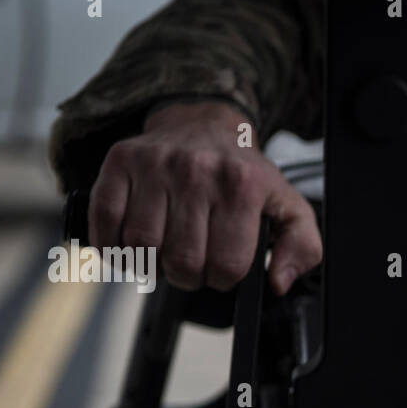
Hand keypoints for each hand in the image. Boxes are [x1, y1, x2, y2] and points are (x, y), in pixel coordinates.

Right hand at [87, 99, 321, 293]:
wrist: (206, 124)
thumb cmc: (244, 175)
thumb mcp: (289, 208)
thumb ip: (301, 249)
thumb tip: (278, 282)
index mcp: (242, 186)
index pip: (227, 265)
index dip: (224, 278)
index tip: (222, 268)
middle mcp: (198, 171)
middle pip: (182, 262)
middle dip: (188, 276)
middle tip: (192, 262)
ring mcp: (156, 164)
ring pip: (141, 246)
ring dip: (150, 264)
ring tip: (164, 252)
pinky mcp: (121, 160)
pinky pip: (105, 220)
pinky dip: (112, 244)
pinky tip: (131, 244)